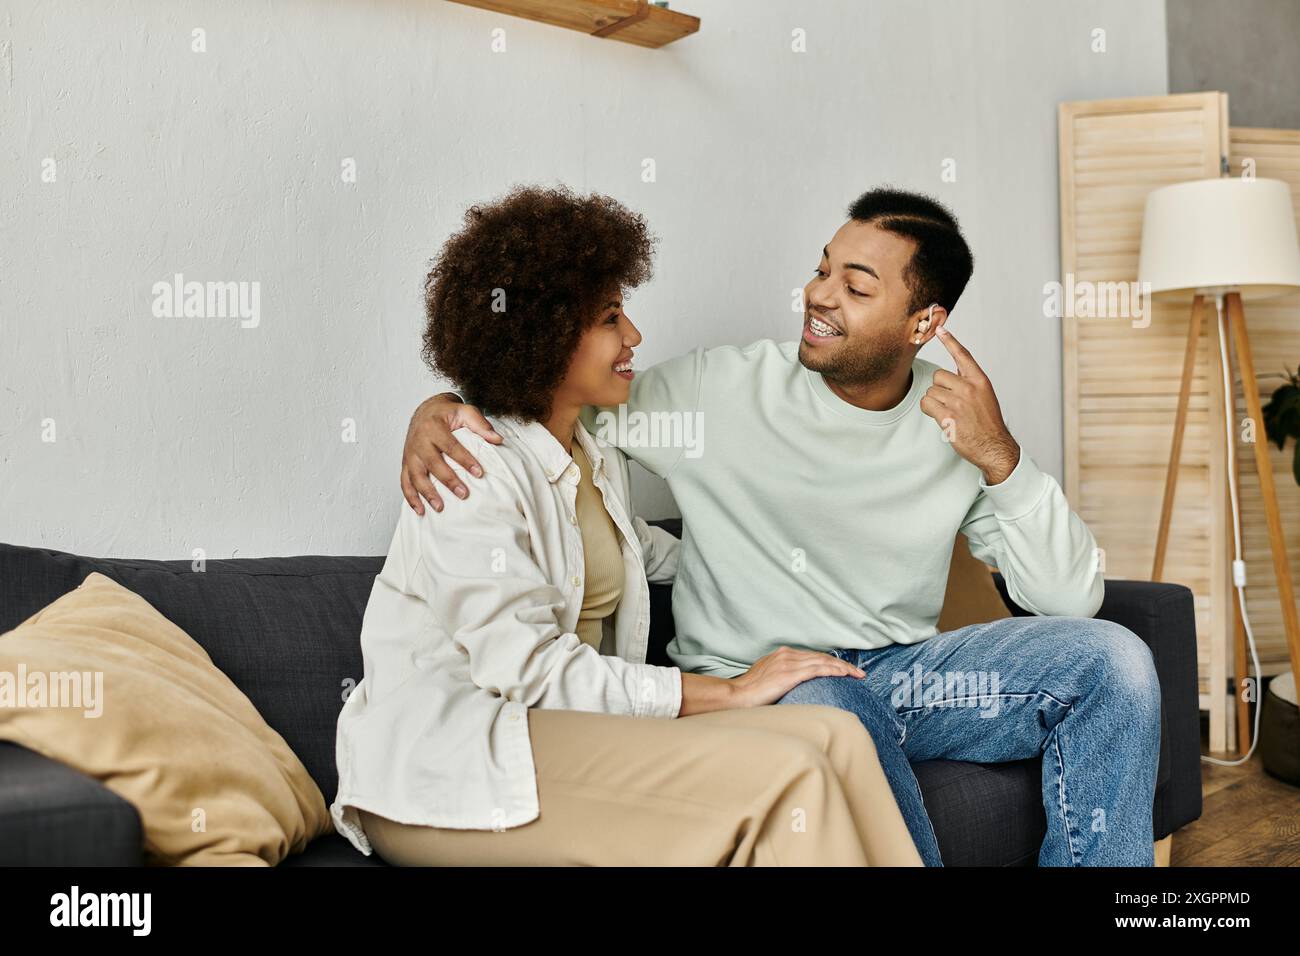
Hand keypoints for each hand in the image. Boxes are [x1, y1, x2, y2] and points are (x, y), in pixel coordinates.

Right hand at [400, 393, 502, 513]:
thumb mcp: (465, 411)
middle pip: (432, 463)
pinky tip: (421, 511)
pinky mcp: (405, 463)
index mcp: (433, 427)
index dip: (465, 460)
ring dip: (427, 493)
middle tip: (464, 494)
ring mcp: (410, 454)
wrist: (425, 410)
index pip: (450, 445)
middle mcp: (419, 441)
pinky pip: (405, 482)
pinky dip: (411, 498)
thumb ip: (480, 424)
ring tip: (440, 507)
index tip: (479, 473)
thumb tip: (497, 440)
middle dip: (448, 480)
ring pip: (416, 476)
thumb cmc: (447, 413)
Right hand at [729, 646, 865, 707]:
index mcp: (781, 655)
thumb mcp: (766, 678)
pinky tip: (845, 674)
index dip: (830, 662)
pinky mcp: (791, 673)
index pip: (812, 656)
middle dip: (842, 664)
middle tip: (857, 672)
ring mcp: (789, 662)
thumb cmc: (749, 692)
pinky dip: (834, 670)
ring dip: (843, 667)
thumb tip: (791, 686)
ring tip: (857, 675)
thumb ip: (780, 677)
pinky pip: (818, 669)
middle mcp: (787, 654)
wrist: (737, 695)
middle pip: (821, 657)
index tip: (843, 670)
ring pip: (823, 661)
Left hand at [921, 326, 1020, 484]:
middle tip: (950, 404)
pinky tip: (942, 419)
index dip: (950, 341)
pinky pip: (926, 404)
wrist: (994, 446)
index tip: (940, 328)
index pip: (963, 355)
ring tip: (949, 414)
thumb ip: (970, 382)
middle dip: (939, 389)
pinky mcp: (948, 415)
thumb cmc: (987, 423)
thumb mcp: (985, 396)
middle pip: (938, 376)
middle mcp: (969, 388)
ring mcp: (959, 401)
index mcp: (980, 380)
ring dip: (934, 403)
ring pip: (930, 392)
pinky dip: (929, 411)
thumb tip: (955, 369)